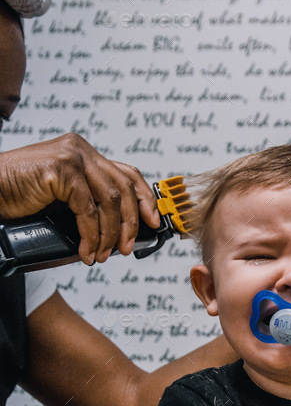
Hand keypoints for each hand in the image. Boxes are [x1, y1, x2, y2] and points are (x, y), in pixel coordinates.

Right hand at [0, 133, 158, 263]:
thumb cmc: (21, 197)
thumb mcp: (63, 198)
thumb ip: (89, 202)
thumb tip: (119, 229)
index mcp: (85, 153)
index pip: (127, 173)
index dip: (144, 198)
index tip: (154, 222)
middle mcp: (81, 150)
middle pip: (123, 188)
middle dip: (129, 223)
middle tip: (125, 248)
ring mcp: (72, 157)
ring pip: (109, 201)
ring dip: (108, 234)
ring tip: (101, 254)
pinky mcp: (61, 169)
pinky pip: (87, 209)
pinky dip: (91, 234)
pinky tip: (86, 249)